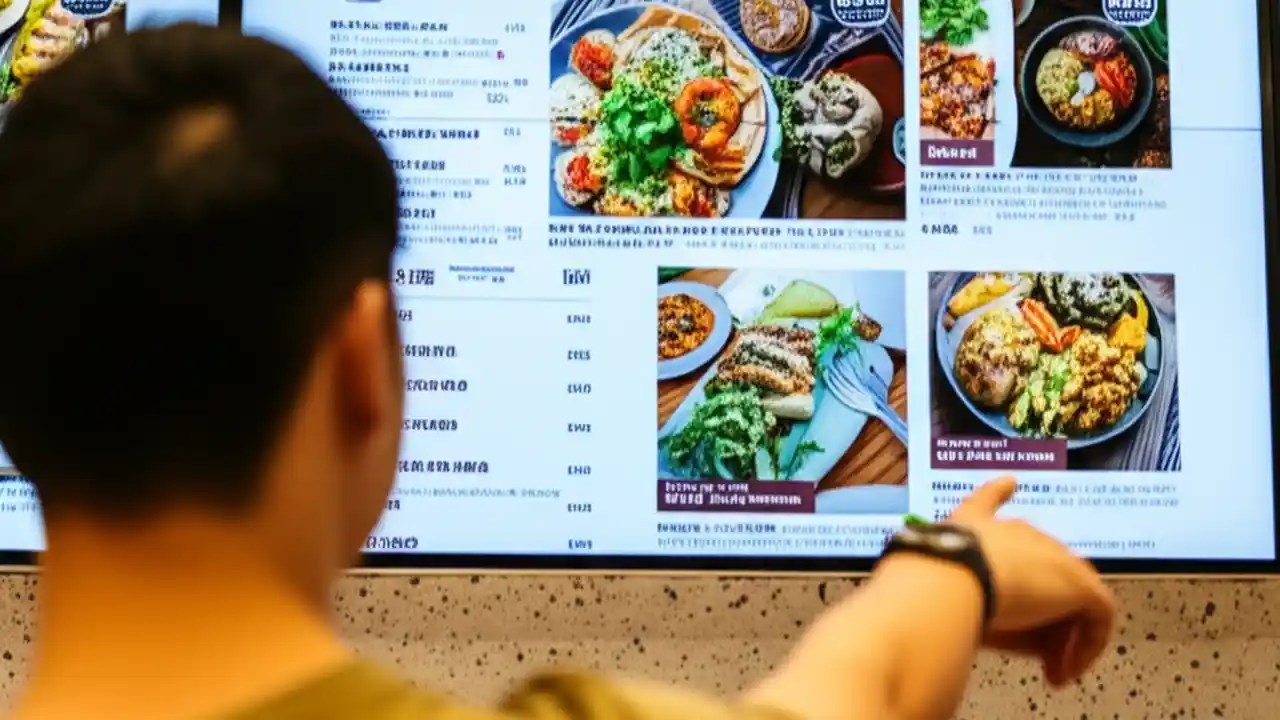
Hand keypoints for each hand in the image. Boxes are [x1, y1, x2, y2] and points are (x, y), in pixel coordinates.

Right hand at [948, 477, 1116, 686]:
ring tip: (1052, 667)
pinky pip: (1096, 617)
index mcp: (976, 525)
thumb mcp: (942, 585)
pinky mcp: (1078, 583)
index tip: (1008, 483)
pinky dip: (1084, 646)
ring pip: (1072, 594)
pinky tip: (1065, 668)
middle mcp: (1018, 532)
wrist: (951, 578)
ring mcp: (1052, 554)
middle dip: (1043, 608)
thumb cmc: (931, 583)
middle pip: (1043, 566)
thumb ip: (958, 589)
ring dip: (1065, 634)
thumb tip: (974, 618)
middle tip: (1037, 651)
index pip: (988, 500)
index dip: (998, 492)